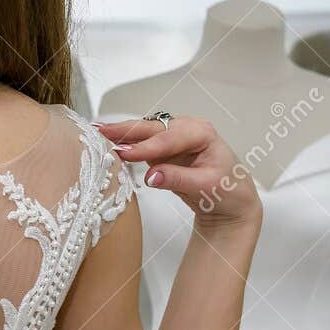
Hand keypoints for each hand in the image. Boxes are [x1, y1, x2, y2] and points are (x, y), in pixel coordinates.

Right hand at [92, 114, 262, 233]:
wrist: (232, 202)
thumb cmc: (227, 192)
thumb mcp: (206, 187)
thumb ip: (177, 179)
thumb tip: (151, 176)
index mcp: (202, 133)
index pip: (168, 138)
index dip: (145, 146)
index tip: (124, 153)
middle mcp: (187, 129)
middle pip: (152, 127)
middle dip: (126, 130)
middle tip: (100, 132)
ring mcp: (174, 137)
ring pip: (145, 133)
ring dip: (122, 134)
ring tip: (97, 133)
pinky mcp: (165, 149)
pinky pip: (143, 144)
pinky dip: (126, 143)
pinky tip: (108, 143)